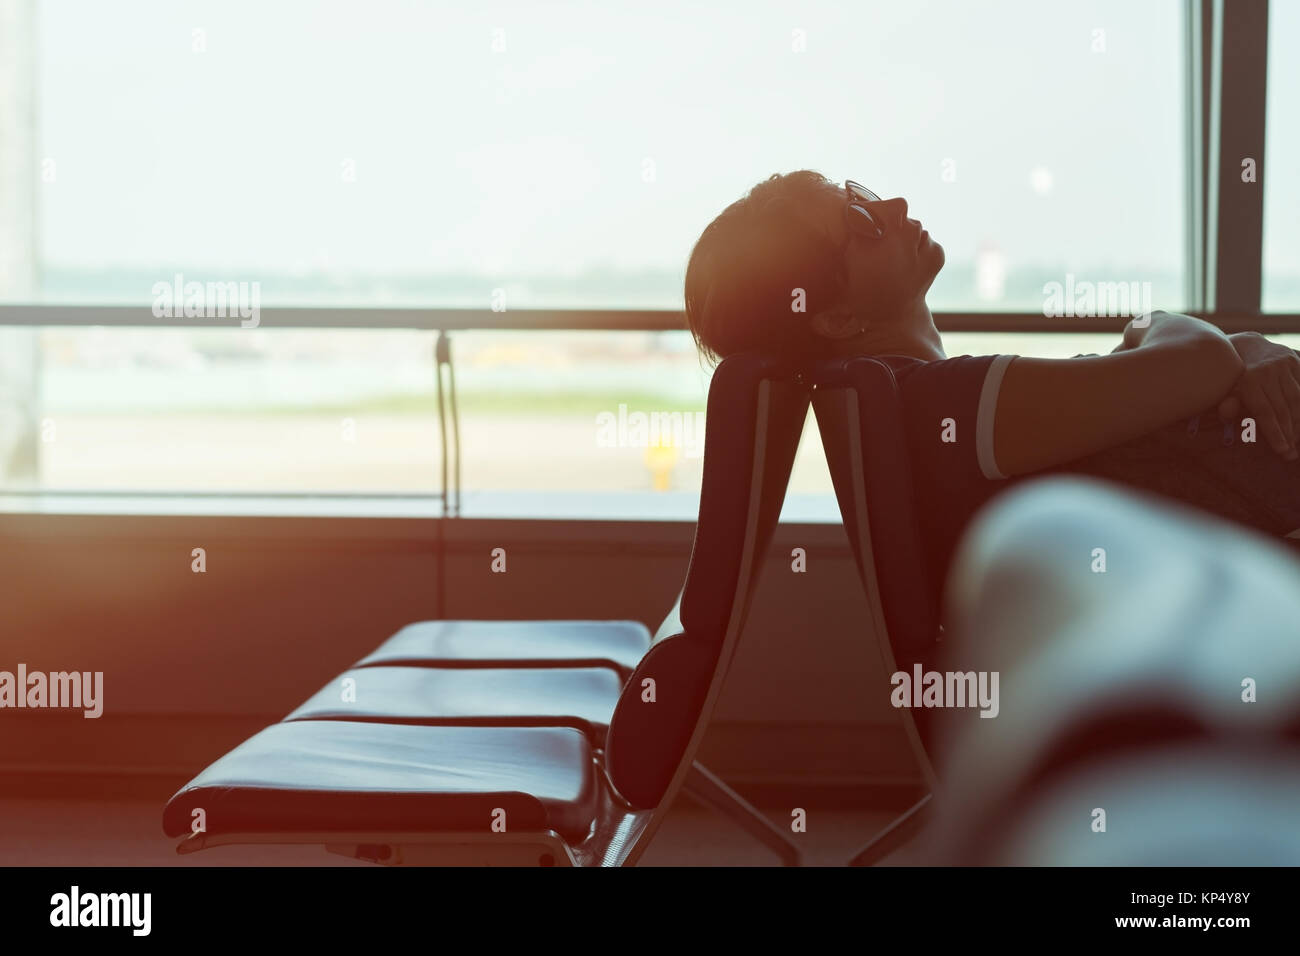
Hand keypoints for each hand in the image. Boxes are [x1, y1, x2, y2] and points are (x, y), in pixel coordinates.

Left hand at [1216, 332, 1299, 459]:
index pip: (1265, 411)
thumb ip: (1228, 403)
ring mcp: (1284, 365)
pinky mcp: (1294, 362)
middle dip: (1288, 434)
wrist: (1246, 345)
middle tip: (1290, 454)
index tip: (1281, 450)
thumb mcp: (1224, 389)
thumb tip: (1225, 414)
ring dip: (1298, 424)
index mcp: (1249, 379)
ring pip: (1296, 400)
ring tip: (1297, 443)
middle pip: (1282, 409)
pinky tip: (1299, 426)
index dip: (1274, 432)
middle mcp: (1268, 371)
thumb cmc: (1232, 376)